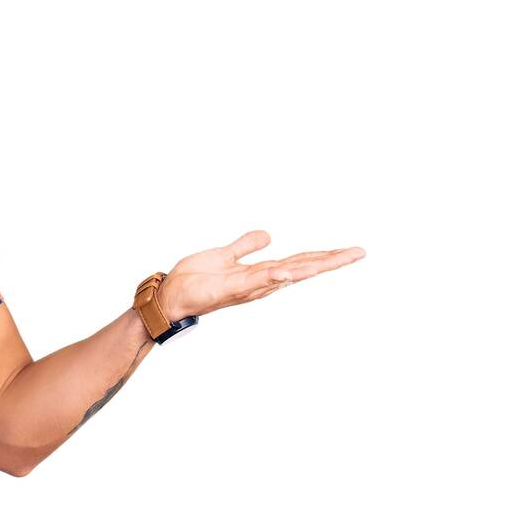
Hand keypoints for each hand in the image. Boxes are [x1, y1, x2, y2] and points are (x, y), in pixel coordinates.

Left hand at [156, 229, 364, 320]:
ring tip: (341, 256)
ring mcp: (250, 285)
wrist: (170, 296)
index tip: (351, 250)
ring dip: (315, 265)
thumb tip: (268, 235)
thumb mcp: (223, 255)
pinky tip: (291, 271)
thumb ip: (245, 246)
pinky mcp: (233, 287)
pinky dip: (276, 276)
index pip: (300, 262)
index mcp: (262, 272)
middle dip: (332, 261)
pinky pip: (259, 279)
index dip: (325, 256)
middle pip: (304, 268)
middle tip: (360, 252)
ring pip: (290, 273)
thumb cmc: (194, 280)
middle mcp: (262, 281)